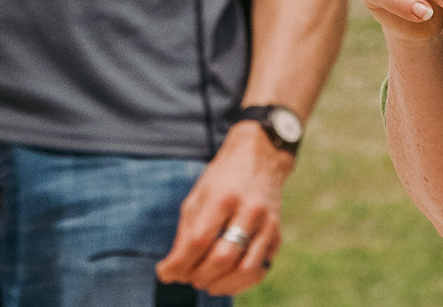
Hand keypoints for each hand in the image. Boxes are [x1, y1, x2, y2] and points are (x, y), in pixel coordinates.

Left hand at [155, 120, 291, 295]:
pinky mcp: (277, 236)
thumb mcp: (198, 195)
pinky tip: (225, 282)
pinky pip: (260, 270)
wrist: (261, 157)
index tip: (165, 273)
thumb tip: (173, 268)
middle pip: (222, 257)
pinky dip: (240, 284)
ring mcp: (267, 225)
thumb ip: (186, 231)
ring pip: (245, 270)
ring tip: (205, 283)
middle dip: (199, 275)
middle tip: (186, 278)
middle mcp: (249, 211)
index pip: (199, 240)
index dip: (180, 263)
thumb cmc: (223, 178)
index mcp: (223, 196)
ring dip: (220, 285)